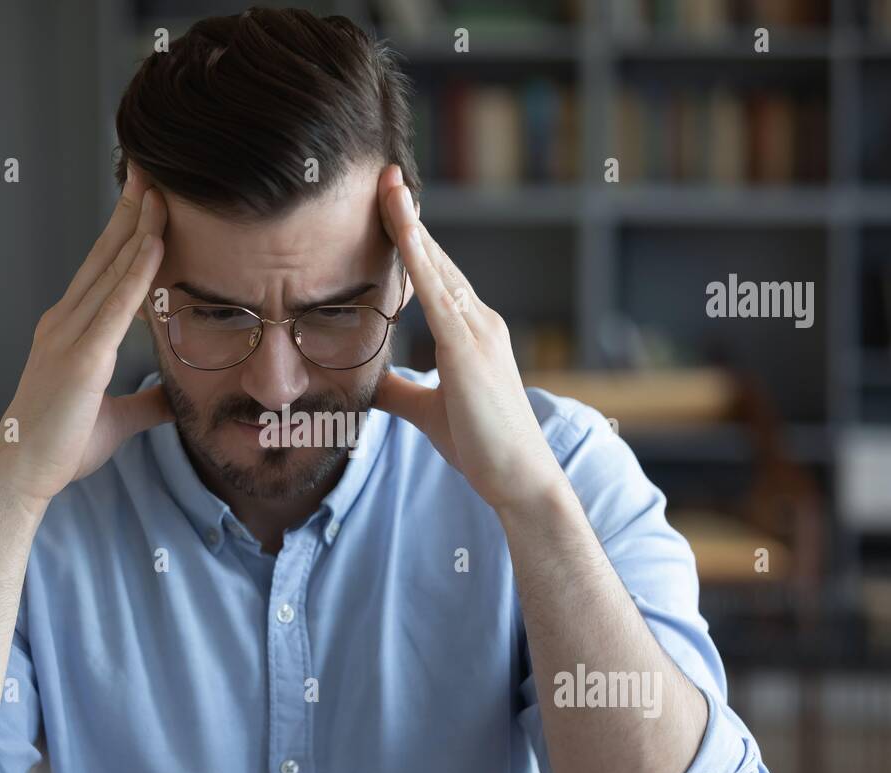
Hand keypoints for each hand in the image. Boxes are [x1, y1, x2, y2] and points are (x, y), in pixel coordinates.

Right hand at [0, 163, 171, 512]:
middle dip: (129, 210)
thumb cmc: (59, 448)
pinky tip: (156, 243)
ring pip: (111, 270)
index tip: (146, 197)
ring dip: (138, 227)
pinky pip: (116, 306)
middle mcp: (64, 323)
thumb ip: (145, 401)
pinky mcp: (81, 359)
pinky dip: (137, 272)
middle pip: (104, 255)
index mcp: (69, 332)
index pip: (103, 270)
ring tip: (160, 187)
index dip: (125, 231)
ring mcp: (69, 337)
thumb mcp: (115, 419)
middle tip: (149, 167)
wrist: (21, 476)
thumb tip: (174, 396)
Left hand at [372, 165, 558, 514]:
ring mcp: (478, 330)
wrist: (518, 478)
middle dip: (408, 217)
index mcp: (471, 333)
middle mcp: (480, 321)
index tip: (389, 207)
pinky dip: (415, 256)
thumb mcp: (429, 412)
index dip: (411, 241)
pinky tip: (398, 227)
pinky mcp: (468, 347)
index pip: (434, 276)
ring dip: (410, 223)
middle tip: (384, 176)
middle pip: (436, 259)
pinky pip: (435, 292)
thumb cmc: (482, 447)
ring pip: (436, 265)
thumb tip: (372, 383)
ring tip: (387, 185)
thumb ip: (403, 392)